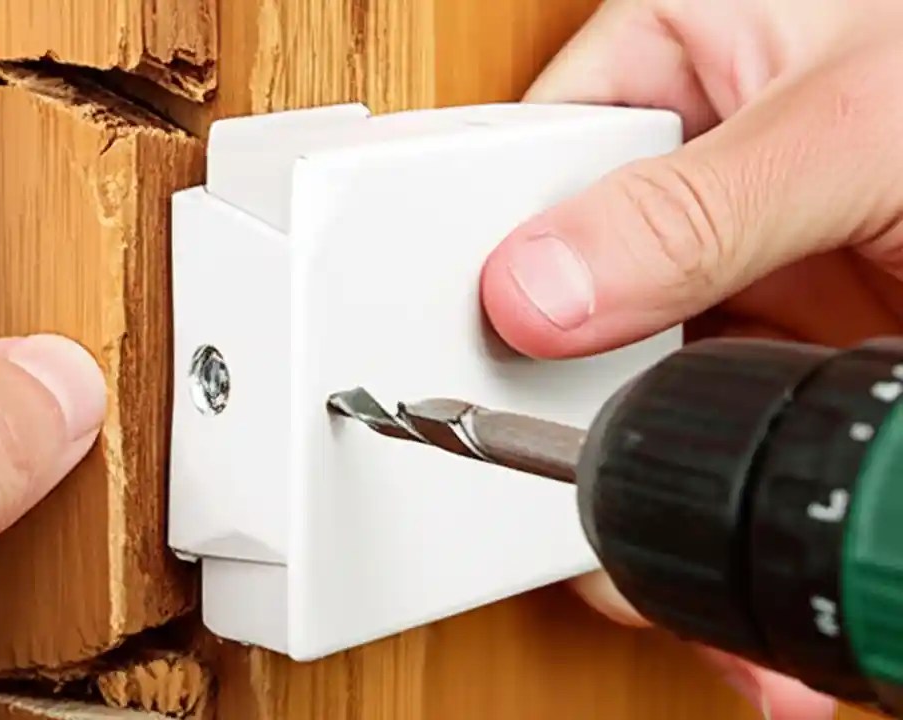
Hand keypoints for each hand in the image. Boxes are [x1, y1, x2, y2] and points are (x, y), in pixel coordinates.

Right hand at [482, 1, 902, 717]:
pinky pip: (729, 425)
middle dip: (570, 404)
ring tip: (642, 551)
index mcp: (672, 64)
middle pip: (571, 303)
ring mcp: (746, 270)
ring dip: (649, 471)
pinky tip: (723, 560)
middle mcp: (694, 177)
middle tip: (562, 482)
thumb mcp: (850, 126)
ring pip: (644, 384)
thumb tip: (539, 290)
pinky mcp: (798, 345)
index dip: (492, 273)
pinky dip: (727, 504)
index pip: (527, 168)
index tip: (475, 371)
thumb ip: (693, 209)